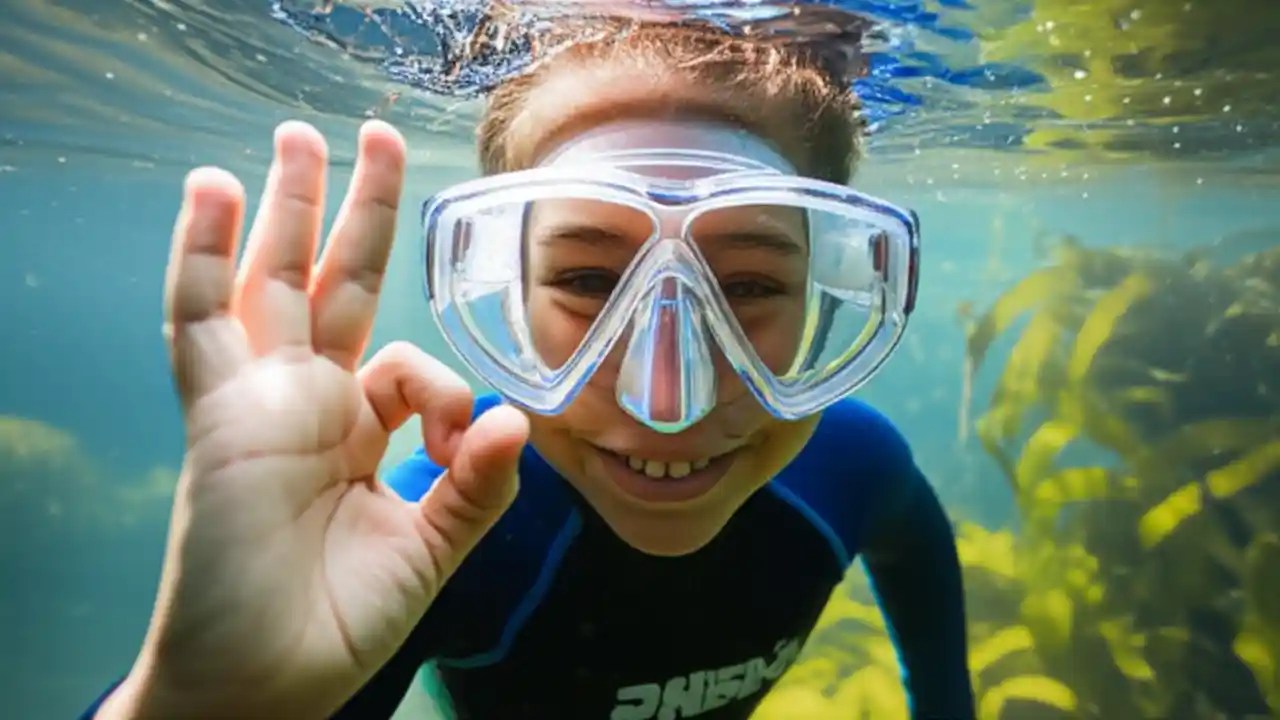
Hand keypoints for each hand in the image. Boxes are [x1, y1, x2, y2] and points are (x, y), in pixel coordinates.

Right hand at [100, 120, 528, 718]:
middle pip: (335, 284)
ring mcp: (260, 401)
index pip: (405, 364)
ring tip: (296, 136)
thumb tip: (516, 417)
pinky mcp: (218, 414)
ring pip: (271, 282)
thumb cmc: (338, 622)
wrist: (266, 683)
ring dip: (283, 207)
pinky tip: (218, 191)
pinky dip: (204, 255)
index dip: (444, 387)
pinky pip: (200, 321)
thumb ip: (476, 487)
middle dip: (355, 210)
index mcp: (358, 433)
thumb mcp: (431, 548)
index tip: (461, 440)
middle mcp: (308, 404)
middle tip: (370, 135)